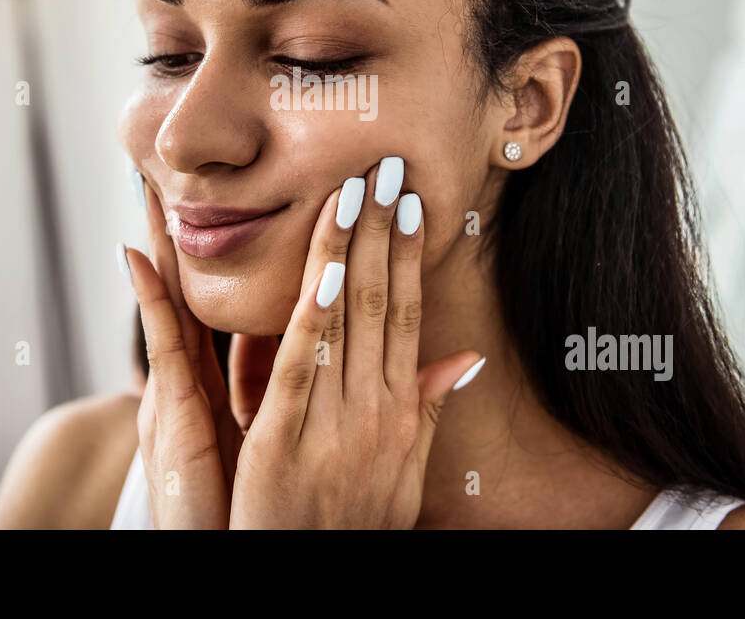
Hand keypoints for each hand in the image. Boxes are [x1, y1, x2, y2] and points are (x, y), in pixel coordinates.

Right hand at [121, 177, 276, 527]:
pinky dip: (154, 302)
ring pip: (169, 303)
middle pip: (188, 290)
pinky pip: (164, 349)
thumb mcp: (275, 432)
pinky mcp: (171, 415)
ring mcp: (178, 393)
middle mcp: (195, 380)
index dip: (217, 250)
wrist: (234, 555)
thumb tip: (298, 335)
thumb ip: (282, 380)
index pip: (221, 299)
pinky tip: (139, 258)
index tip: (210, 197)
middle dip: (177, 231)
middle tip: (163, 168)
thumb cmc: (255, 507)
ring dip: (158, 244)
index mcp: (224, 382)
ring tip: (146, 187)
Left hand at [228, 156, 484, 528]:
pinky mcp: (281, 443)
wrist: (311, 582)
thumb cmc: (352, 527)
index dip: (407, 255)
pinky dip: (307, 319)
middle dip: (380, 231)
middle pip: (377, 303)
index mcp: (398, 412)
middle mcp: (373, 411)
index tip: (409, 201)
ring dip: (344, 251)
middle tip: (382, 167)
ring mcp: (330, 426)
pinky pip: (297, 370)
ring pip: (340, 322)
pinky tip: (314, 271)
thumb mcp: (405, 473)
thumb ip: (427, 410)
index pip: (405, 315)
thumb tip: (463, 357)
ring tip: (350, 191)